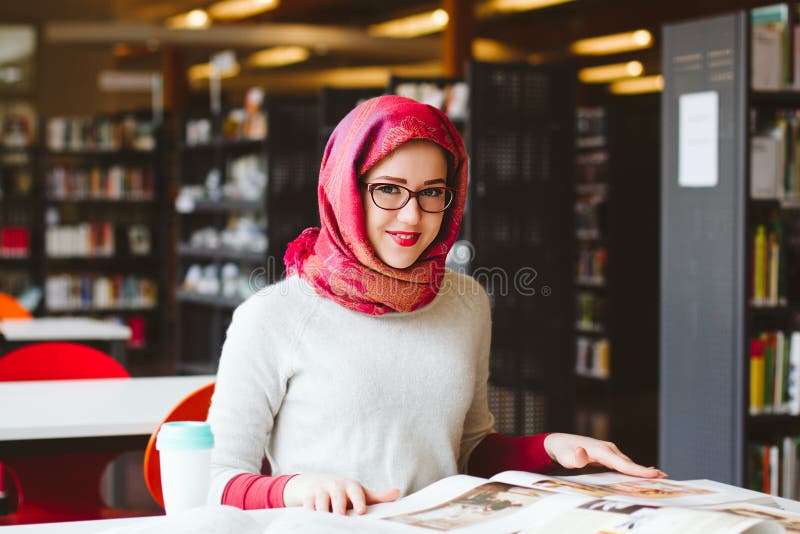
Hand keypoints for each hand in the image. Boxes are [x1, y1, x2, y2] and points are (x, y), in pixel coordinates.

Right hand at [282, 474, 399, 514]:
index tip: (361, 511)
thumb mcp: (360, 492)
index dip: (359, 501)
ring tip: (325, 522)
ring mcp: (321, 491)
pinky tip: (310, 522)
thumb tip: (397, 493)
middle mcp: (335, 486)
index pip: (356, 492)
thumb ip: (378, 496)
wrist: (318, 482)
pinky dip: (308, 513)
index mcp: (351, 486)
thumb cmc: (345, 492)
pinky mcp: (308, 497)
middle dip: (338, 507)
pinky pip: (307, 506)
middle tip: (341, 517)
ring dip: (322, 511)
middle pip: (337, 496)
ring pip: (320, 502)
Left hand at [543, 433, 666, 478]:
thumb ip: (575, 457)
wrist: (559, 443)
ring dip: (642, 471)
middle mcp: (608, 450)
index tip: (655, 474)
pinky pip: (624, 465)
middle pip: (629, 464)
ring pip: (628, 464)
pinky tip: (644, 474)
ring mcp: (609, 452)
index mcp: (602, 450)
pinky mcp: (608, 457)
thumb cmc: (563, 451)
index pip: (623, 463)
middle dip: (646, 472)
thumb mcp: (566, 456)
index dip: (638, 470)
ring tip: (660, 479)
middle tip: (665, 479)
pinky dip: (634, 470)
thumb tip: (582, 453)